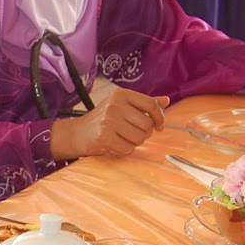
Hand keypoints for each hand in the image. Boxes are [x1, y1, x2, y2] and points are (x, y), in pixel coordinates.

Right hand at [48, 86, 167, 160]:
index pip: (151, 105)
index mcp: (121, 94)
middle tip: (133, 132)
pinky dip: (125, 149)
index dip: (160, 117)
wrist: (77, 133)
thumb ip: (144, 103)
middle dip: (145, 132)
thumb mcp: (122, 105)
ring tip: (123, 137)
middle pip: (147, 124)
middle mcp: (115, 105)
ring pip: (140, 138)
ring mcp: (109, 121)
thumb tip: (166, 100)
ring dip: (135, 142)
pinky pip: (129, 148)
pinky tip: (116, 144)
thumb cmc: (103, 119)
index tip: (159, 125)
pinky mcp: (105, 137)